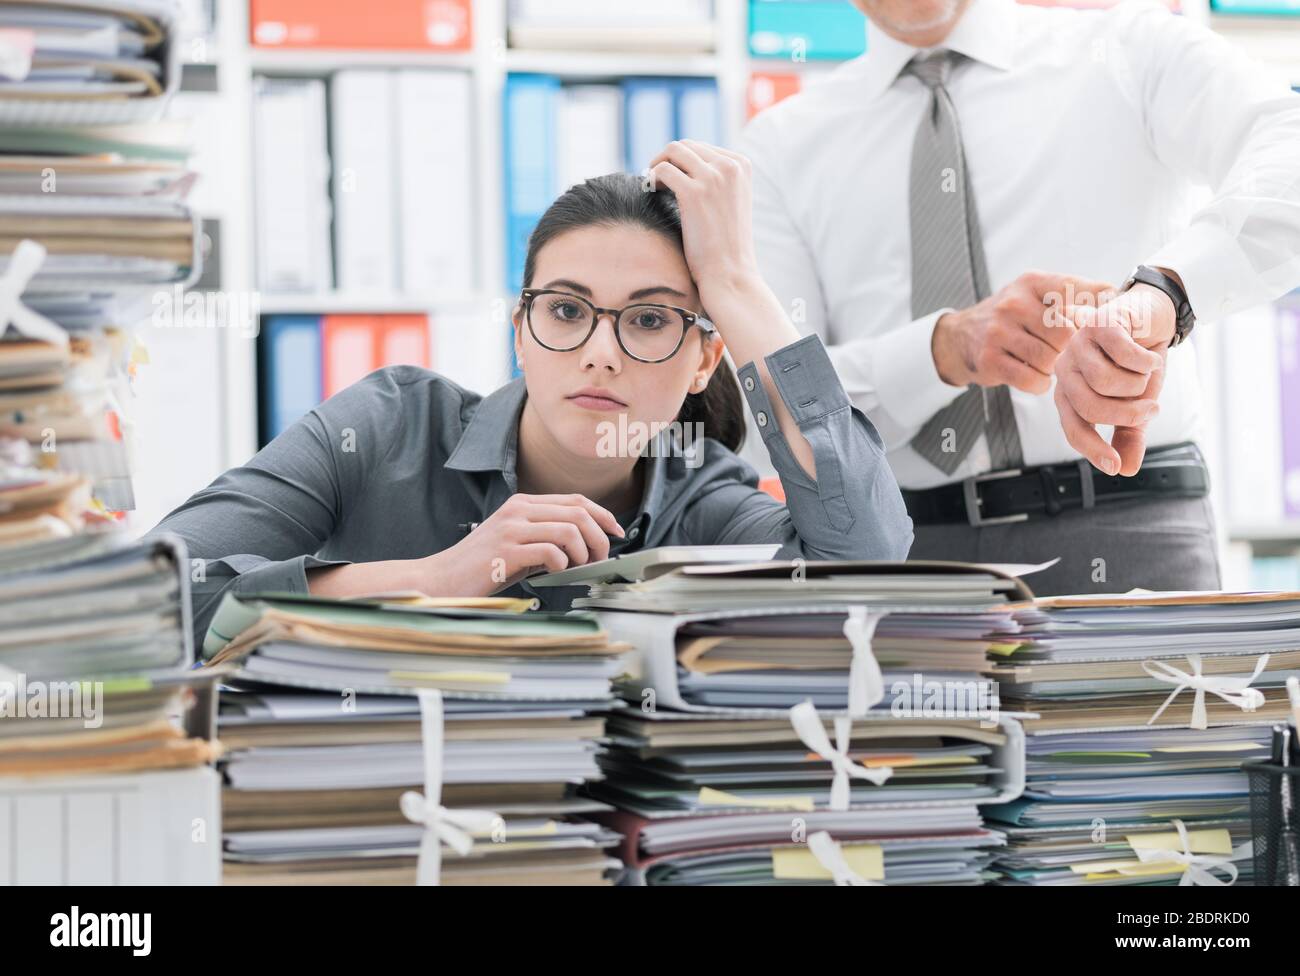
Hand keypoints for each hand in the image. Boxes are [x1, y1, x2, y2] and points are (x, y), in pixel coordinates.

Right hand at [425, 493, 624, 594]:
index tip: (616, 532)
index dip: (602, 514)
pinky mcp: (506, 551)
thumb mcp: (518, 543)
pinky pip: (551, 551)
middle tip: (599, 559)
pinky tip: (555, 572)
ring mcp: (512, 529)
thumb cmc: (482, 566)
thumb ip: (547, 538)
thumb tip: (588, 546)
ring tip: (577, 568)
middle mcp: (518, 510)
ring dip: (583, 553)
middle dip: (599, 537)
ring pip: (569, 530)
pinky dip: (562, 564)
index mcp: (522, 504)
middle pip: (578, 512)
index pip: (575, 500)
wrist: (442, 578)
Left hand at [646, 139, 763, 301]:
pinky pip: (663, 170)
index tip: (672, 178)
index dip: (681, 161)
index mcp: (742, 165)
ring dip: (657, 165)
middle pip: (686, 146)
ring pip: (672, 152)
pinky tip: (650, 191)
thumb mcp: (730, 202)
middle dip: (668, 160)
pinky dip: (652, 177)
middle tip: (656, 180)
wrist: (730, 273)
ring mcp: (713, 178)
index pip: (702, 147)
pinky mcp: (694, 193)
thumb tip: (682, 164)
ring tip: (653, 184)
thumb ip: (717, 179)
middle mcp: (730, 166)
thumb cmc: (726, 245)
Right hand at [932, 271, 1116, 393]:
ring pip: (1051, 359)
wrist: (959, 337)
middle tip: (1072, 353)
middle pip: (1067, 333)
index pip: (1077, 291)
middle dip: (1073, 348)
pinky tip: (1036, 375)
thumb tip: (1120, 297)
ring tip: (1050, 363)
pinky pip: (1032, 379)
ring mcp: (999, 332)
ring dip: (1056, 368)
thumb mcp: (1036, 293)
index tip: (1107, 325)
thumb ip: (1074, 293)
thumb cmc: (1012, 318)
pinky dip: (1040, 383)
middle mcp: (1014, 303)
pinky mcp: (990, 361)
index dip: (1097, 311)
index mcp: (1032, 283)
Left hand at [1054, 282, 1174, 476]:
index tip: (1116, 467)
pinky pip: (1123, 356)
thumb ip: (1129, 433)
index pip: (1073, 427)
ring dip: (1138, 383)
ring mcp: (1078, 344)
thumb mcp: (1137, 403)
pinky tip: (1151, 357)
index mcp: (1069, 392)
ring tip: (1146, 373)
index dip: (1093, 448)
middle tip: (1151, 409)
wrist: (1154, 317)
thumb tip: (1127, 470)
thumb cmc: (1138, 363)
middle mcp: (1066, 369)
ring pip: (1107, 382)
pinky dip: (1146, 362)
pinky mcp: (1099, 323)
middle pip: (1090, 406)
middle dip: (1127, 414)